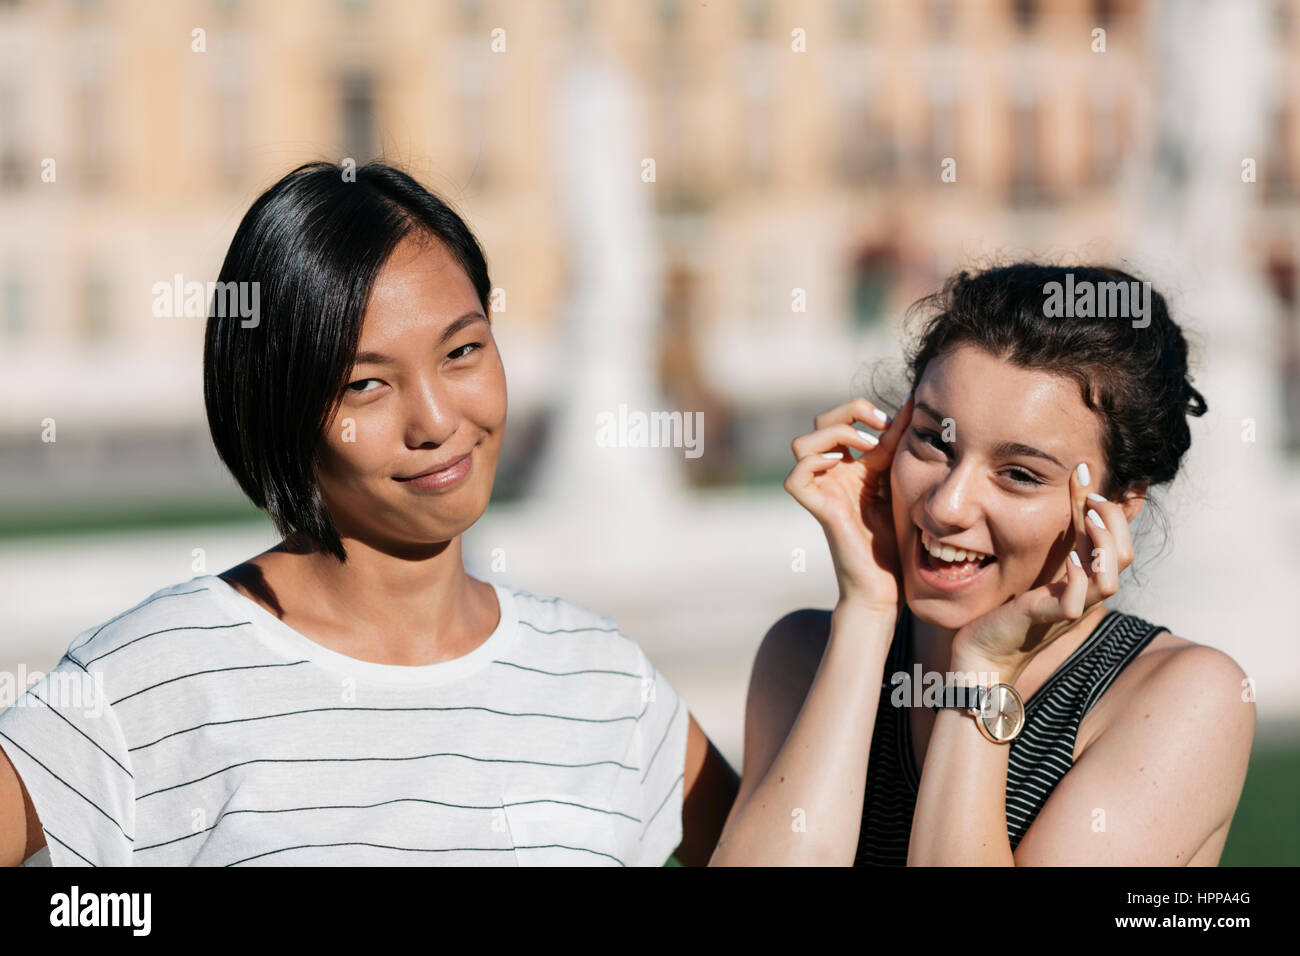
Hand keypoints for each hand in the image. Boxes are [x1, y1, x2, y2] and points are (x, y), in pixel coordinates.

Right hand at [783, 391, 914, 612]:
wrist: (888, 583)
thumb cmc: (895, 538)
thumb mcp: (897, 478)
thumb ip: (898, 445)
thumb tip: (911, 405)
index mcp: (851, 465)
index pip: (843, 419)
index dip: (863, 409)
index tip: (894, 420)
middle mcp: (832, 475)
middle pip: (819, 422)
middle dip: (848, 413)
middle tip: (878, 426)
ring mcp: (823, 491)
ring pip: (801, 444)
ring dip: (833, 435)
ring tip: (863, 446)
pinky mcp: (819, 510)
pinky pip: (796, 478)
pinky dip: (814, 463)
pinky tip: (842, 466)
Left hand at [949, 463, 1135, 681]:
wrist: (983, 654)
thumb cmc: (1006, 610)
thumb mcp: (1033, 568)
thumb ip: (1051, 544)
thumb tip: (1056, 503)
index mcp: (1083, 578)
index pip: (1113, 539)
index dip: (1106, 505)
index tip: (1083, 471)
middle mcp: (1084, 593)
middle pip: (1124, 555)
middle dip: (1112, 518)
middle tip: (1089, 492)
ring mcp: (1069, 608)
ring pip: (1111, 580)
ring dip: (1103, 543)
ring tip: (1087, 516)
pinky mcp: (1047, 621)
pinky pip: (1074, 604)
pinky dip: (1076, 579)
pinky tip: (1067, 559)